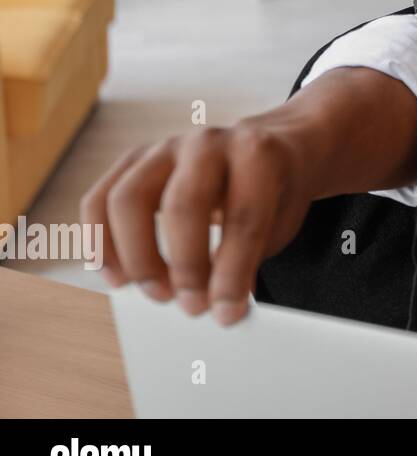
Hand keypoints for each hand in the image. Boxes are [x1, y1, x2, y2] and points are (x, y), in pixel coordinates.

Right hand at [80, 122, 314, 325]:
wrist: (264, 147)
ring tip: (157, 295)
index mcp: (257, 153)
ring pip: (129, 199)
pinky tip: (114, 276)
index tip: (228, 313)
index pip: (243, 216)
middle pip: (183, 205)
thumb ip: (249, 258)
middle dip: (186, 266)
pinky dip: (98, 240)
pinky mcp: (135, 159)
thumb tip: (217, 307)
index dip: (233, 272)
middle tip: (192, 307)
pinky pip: (100, 198)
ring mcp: (167, 146)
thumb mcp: (279, 221)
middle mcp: (209, 142)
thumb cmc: (271, 192)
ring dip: (137, 257)